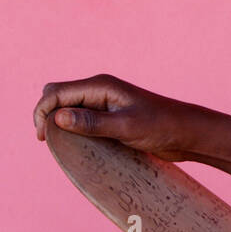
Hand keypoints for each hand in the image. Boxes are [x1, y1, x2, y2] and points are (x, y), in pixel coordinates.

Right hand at [33, 73, 196, 161]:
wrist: (188, 133)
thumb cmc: (162, 127)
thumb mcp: (127, 127)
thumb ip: (93, 122)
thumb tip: (59, 118)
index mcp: (101, 85)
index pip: (56, 92)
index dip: (42, 112)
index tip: (43, 138)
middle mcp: (99, 90)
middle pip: (57, 96)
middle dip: (47, 115)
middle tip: (50, 142)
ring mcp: (104, 103)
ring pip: (68, 108)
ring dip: (59, 123)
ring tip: (60, 146)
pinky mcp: (110, 117)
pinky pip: (81, 119)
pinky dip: (72, 129)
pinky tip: (75, 146)